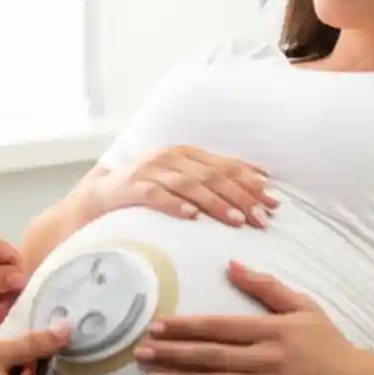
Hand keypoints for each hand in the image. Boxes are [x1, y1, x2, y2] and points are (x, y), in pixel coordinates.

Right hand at [87, 146, 278, 227]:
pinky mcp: (130, 187)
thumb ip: (212, 179)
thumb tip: (259, 181)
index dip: (251, 182)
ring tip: (236, 221)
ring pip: (189, 185)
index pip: (226, 165)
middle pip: (212, 176)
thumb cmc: (148, 190)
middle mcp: (169, 157)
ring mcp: (149, 171)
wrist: (100, 196)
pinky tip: (191, 217)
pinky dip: (174, 205)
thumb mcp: (181, 180)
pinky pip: (155, 195)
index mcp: (186, 153)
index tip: (273, 201)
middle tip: (262, 218)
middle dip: (241, 197)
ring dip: (215, 203)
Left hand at [136, 261, 369, 374]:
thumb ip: (267, 287)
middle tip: (142, 351)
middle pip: (213, 355)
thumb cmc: (330, 345)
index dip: (187, 326)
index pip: (221, 326)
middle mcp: (270, 359)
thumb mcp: (304, 308)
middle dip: (174, 353)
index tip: (157, 325)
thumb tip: (232, 264)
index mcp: (274, 330)